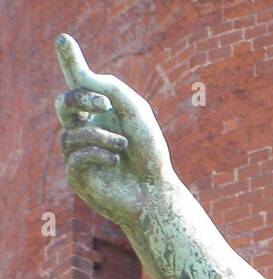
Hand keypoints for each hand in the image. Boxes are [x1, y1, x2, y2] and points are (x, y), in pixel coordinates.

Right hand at [54, 33, 173, 228]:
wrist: (156, 194)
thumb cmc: (150, 155)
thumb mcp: (137, 114)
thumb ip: (114, 89)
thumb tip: (86, 78)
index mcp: (102, 114)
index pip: (80, 85)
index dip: (71, 62)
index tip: (63, 38)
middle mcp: (86, 130)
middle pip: (64, 102)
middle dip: (81, 98)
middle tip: (104, 102)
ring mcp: (78, 152)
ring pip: (72, 131)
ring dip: (101, 135)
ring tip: (123, 147)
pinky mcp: (76, 175)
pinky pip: (75, 154)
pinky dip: (97, 153)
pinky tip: (114, 160)